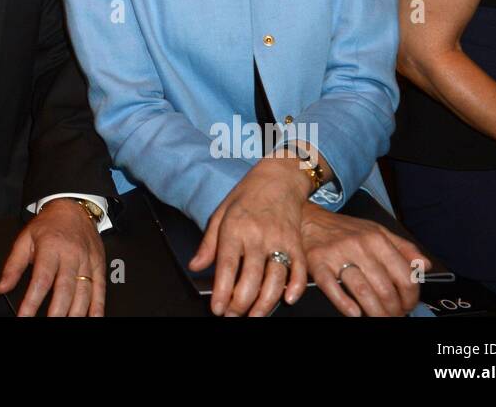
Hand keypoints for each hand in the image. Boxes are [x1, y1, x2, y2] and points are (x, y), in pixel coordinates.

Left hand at [0, 198, 104, 316]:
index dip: (32, 301)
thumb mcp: (25, 239)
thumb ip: (12, 266)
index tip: (24, 317)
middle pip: (65, 288)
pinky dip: (98, 306)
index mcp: (50, 247)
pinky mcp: (99, 265)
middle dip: (57, 311)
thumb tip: (1, 288)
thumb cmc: (48, 224)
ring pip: (84, 291)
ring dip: (76, 313)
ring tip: (67, 324)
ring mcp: (87, 260)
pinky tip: (93, 318)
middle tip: (49, 325)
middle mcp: (71, 255)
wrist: (73, 206)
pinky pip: (100, 288)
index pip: (41, 279)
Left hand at [190, 157, 309, 316]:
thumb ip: (208, 243)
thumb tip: (196, 266)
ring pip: (275, 280)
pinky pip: (299, 270)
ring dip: (266, 304)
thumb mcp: (220, 214)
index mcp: (235, 228)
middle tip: (233, 316)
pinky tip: (288, 299)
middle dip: (241, 304)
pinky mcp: (297, 244)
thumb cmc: (247, 196)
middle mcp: (258, 236)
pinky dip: (296, 287)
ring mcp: (280, 240)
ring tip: (255, 316)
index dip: (222, 292)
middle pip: (251, 279)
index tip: (217, 308)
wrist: (279, 178)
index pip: (227, 266)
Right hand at [300, 203, 427, 316]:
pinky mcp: (317, 264)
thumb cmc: (345, 229)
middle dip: (394, 310)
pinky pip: (332, 288)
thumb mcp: (378, 231)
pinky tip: (355, 314)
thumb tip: (426, 266)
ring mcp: (337, 255)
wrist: (309, 220)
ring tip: (379, 319)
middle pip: (386, 288)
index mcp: (377, 239)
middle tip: (394, 316)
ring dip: (375, 313)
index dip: (411, 297)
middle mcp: (359, 246)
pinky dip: (345, 305)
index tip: (408, 305)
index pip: (405, 276)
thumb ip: (404, 248)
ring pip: (363, 292)